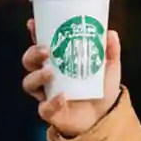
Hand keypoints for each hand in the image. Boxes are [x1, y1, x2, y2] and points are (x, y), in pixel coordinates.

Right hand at [22, 19, 122, 137]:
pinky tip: (63, 96)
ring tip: (51, 72)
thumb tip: (111, 32)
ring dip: (37, 75)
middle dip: (33, 53)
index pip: (41, 44)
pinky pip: (44, 108)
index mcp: (58, 61)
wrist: (105, 117)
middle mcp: (48, 76)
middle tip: (46, 50)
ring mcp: (46, 94)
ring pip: (29, 83)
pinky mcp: (50, 112)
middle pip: (29, 61)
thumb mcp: (109, 68)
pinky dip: (52, 102)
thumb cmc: (102, 89)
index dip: (34, 33)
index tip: (32, 24)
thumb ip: (110, 51)